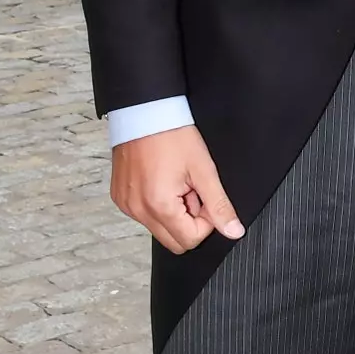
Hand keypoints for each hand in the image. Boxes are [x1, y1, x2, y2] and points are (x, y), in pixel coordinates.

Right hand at [110, 125, 244, 253]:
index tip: (204, 196)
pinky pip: (144, 216)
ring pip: (159, 229)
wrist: (144, 112)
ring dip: (173, 213)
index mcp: (159, 206)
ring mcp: (126, 205)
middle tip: (192, 191)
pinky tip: (161, 181)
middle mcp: (138, 210)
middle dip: (189, 221)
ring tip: (176, 183)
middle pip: (174, 241)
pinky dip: (157, 205)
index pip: (191, 239)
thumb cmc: (172, 135)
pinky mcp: (120, 198)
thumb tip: (234, 231)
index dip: (205, 221)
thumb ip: (219, 205)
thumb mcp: (203, 170)